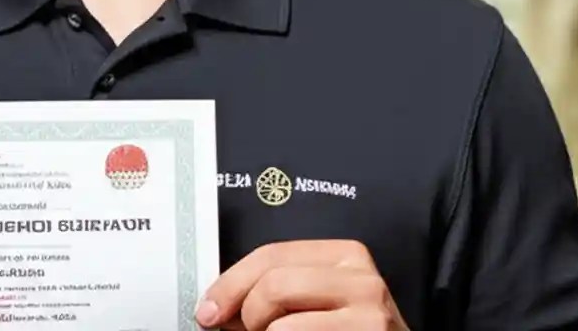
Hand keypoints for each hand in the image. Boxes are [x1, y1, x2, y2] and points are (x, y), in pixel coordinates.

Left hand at [195, 240, 409, 330]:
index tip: (206, 310)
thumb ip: (275, 291)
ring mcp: (370, 312)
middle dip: (246, 313)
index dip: (230, 283)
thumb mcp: (315, 302)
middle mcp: (362, 278)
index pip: (271, 255)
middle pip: (274, 283)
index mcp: (345, 255)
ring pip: (282, 322)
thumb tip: (217, 304)